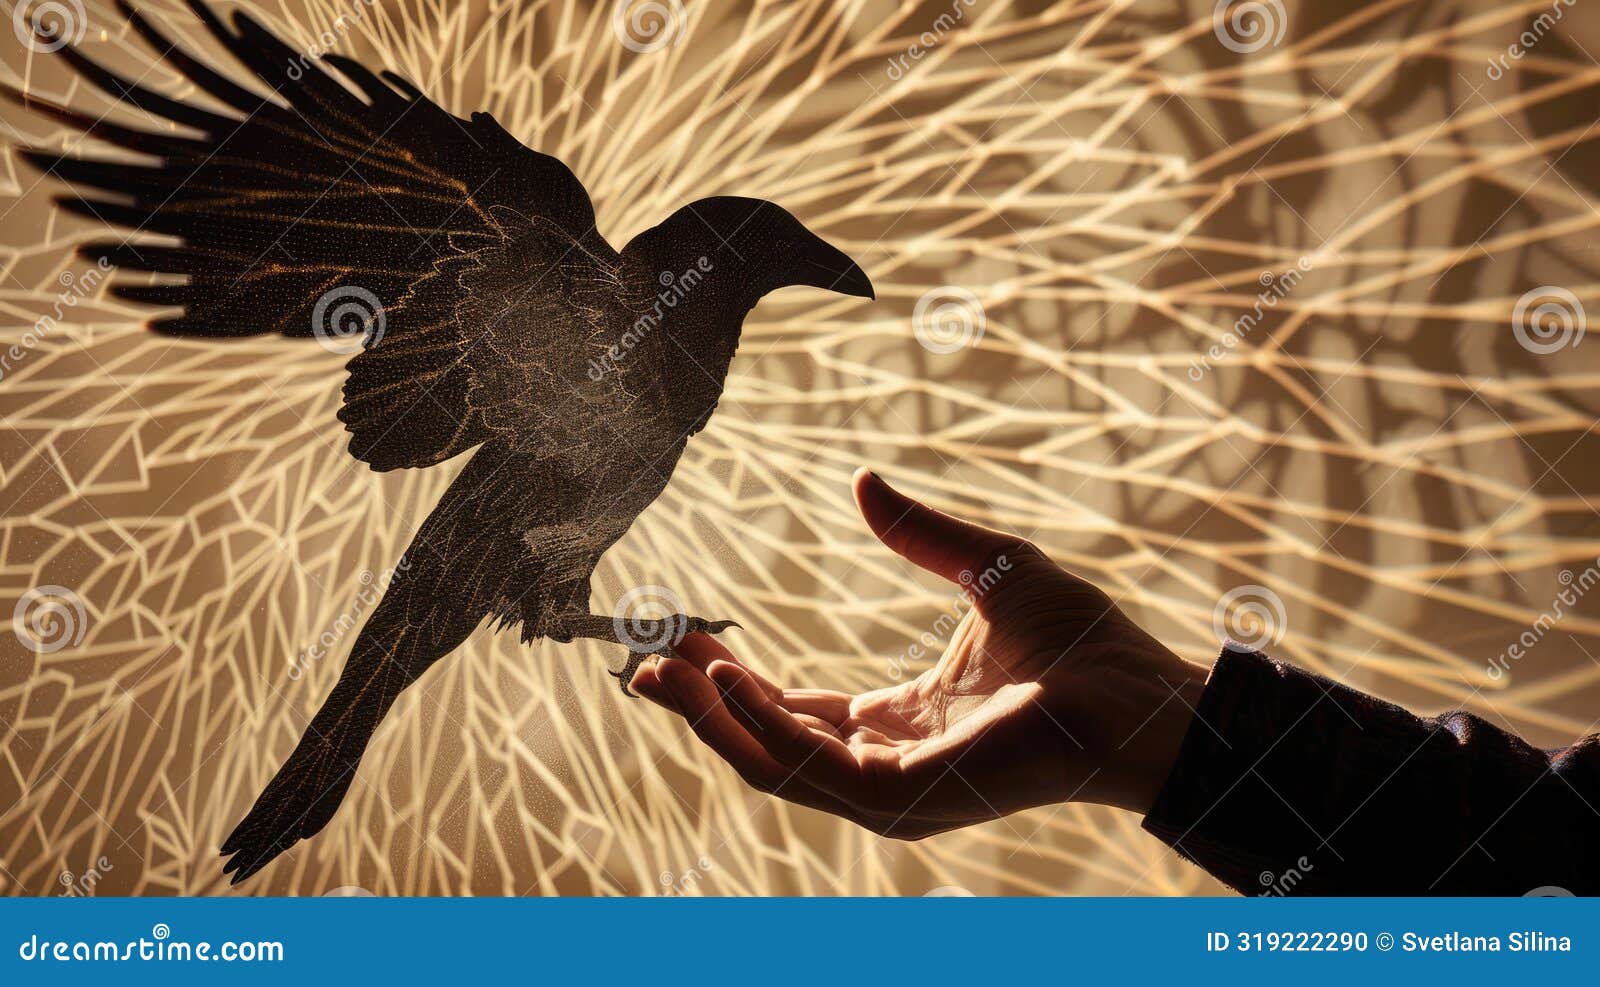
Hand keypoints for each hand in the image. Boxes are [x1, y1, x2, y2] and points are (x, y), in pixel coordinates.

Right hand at [631, 469, 1209, 836]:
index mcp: (899, 722)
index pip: (795, 710)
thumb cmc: (1083, 642)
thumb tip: (863, 480)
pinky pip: (812, 770)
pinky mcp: (909, 796)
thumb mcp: (985, 568)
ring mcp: (894, 789)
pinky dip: (759, 730)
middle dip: (700, 705)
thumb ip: (918, 534)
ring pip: (774, 763)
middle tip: (640, 659)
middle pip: (768, 741)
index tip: (682, 636)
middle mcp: (887, 763)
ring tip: (656, 670)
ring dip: (711, 719)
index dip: (734, 679)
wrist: (1142, 690)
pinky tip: (723, 681)